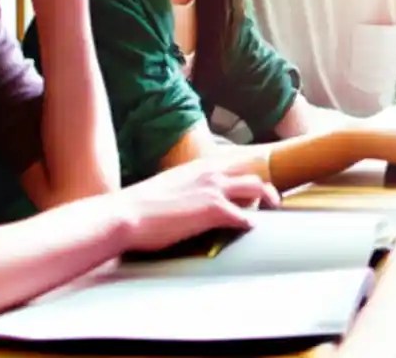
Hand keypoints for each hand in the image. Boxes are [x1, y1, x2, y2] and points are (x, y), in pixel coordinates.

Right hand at [111, 162, 279, 253]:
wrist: (124, 216)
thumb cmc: (138, 208)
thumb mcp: (165, 189)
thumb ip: (183, 189)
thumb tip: (188, 201)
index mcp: (197, 167)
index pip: (233, 165)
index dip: (246, 176)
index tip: (253, 186)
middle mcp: (210, 173)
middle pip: (252, 175)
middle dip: (265, 188)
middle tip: (271, 201)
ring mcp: (214, 190)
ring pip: (256, 188)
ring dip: (266, 200)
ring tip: (271, 211)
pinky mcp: (215, 210)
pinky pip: (245, 217)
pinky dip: (249, 223)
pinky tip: (249, 230)